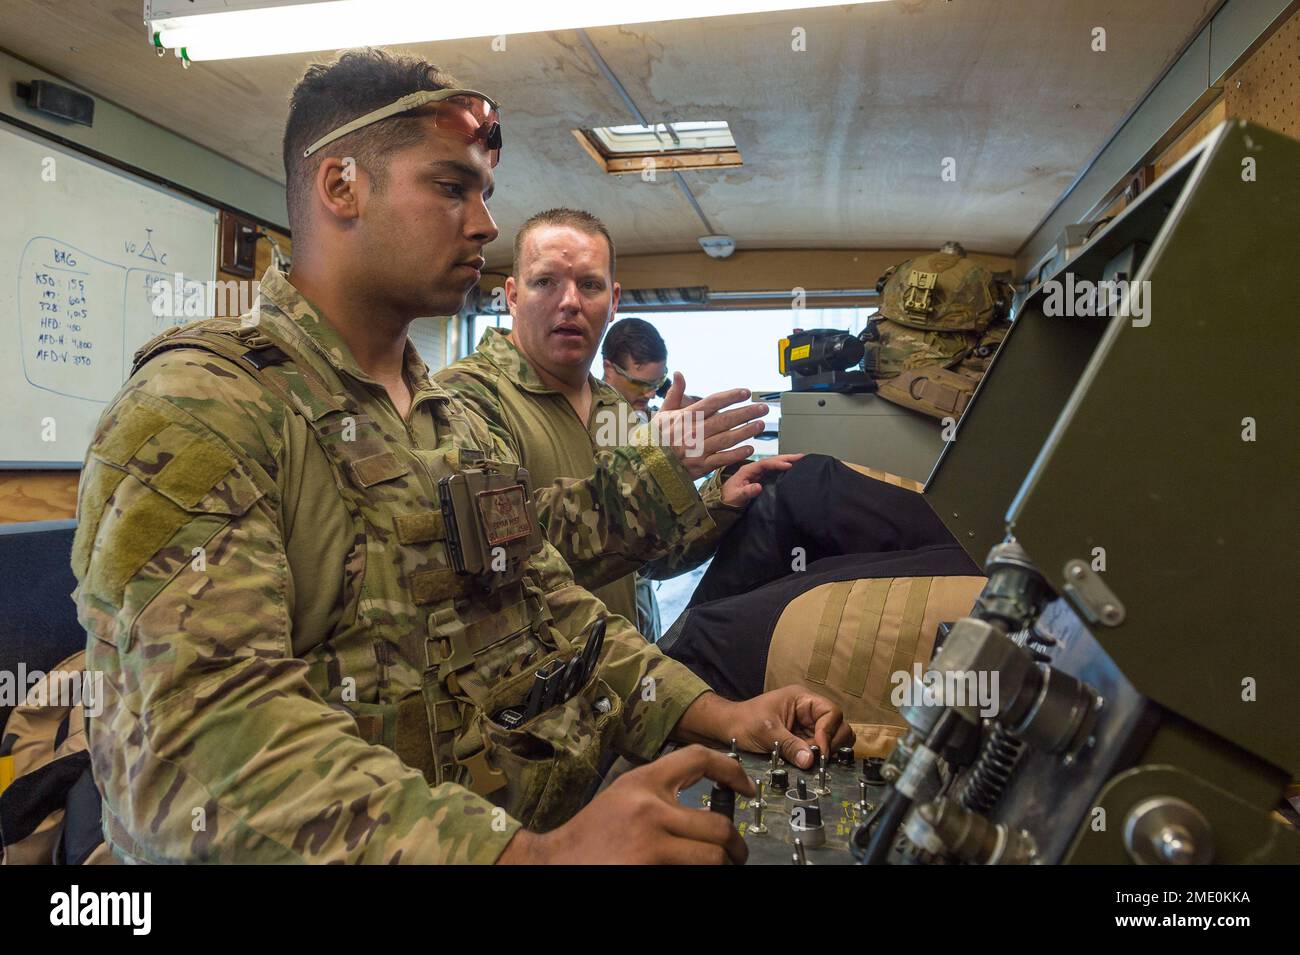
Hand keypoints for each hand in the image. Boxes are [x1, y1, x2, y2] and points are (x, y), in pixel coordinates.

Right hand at [497, 745, 753, 863]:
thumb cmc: (590, 835)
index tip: (748, 788)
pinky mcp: (649, 868)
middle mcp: (649, 807)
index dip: (731, 770)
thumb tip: (705, 811)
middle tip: (737, 855)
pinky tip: (693, 876)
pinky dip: (701, 876)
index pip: (698, 759)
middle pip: (718, 824)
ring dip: (723, 865)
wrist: (554, 863)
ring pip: (713, 856)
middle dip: (735, 845)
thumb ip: (658, 796)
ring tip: (722, 868)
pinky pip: (692, 874)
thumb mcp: (623, 799)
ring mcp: (650, 842)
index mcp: (642, 781)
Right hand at [654, 372, 769, 479]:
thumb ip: (675, 393)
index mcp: (686, 417)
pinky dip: (736, 454)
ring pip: (727, 438)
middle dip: (746, 412)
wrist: (646, 465)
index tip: (746, 392)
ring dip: (746, 431)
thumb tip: (679, 373)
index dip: (730, 396)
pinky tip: (749, 448)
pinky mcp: (700, 466)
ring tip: (760, 424)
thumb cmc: (655, 438)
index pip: (712, 402)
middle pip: (725, 419)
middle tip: (763, 407)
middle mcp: (693, 432)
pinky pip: (722, 459)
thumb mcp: (662, 413)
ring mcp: (698, 450)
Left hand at [674, 689, 854, 769]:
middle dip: (832, 743)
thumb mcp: (767, 733)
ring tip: (813, 761)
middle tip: (819, 758)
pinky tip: (808, 764)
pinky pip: (819, 749)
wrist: (727, 728)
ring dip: (826, 751)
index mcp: (802, 699)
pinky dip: (818, 757)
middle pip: (838, 725)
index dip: (830, 731)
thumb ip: (790, 745)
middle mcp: (809, 711)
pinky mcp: (803, 740)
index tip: (820, 749)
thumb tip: (810, 761)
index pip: (831, 712)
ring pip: (833, 739)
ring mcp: (807, 726)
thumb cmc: (744, 722)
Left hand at [719, 453, 804, 506]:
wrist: (722, 504)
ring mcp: (756, 473)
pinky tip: (791, 468)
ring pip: (773, 464)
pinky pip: (772, 471)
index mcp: (746, 471)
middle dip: (786, 458)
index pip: (765, 463)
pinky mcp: (759, 479)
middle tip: (800, 457)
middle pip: (771, 460)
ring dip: (786, 461)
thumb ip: (746, 492)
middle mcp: (752, 470)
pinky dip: (782, 468)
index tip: (789, 465)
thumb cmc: (727, 500)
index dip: (777, 463)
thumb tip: (758, 487)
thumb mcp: (735, 497)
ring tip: (800, 460)